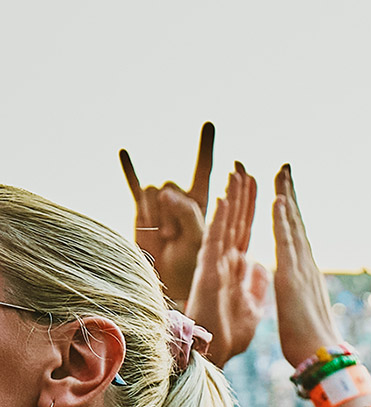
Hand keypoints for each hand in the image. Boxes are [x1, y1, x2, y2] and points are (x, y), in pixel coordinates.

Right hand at [119, 124, 214, 307]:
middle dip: (171, 211)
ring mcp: (160, 202)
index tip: (209, 124)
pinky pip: (135, 185)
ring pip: (153, 191)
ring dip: (155, 215)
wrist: (166, 282)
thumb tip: (165, 191)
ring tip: (161, 236)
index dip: (206, 148)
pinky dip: (130, 170)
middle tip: (173, 236)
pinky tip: (124, 152)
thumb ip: (188, 212)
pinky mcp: (142, 208)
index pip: (205, 170)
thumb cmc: (189, 264)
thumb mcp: (198, 239)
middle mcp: (181, 198)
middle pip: (173, 185)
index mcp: (202, 202)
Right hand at [187, 165, 269, 366]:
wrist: (216, 356)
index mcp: (235, 267)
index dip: (250, 206)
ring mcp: (215, 265)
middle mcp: (224, 261)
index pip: (245, 229)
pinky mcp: (208, 274)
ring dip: (230, 200)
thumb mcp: (251, 306)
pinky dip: (219, 222)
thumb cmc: (229, 334)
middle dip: (240, 194)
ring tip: (235, 174)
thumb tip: (260, 268)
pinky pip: (214, 242)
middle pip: (234, 221)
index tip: (256, 180)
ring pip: (224, 225)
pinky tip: (223, 202)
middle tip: (243, 166)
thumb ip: (253, 284)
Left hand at [272, 166, 340, 369]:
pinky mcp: (292, 276)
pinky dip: (282, 219)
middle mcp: (306, 263)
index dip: (288, 211)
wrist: (322, 355)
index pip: (295, 234)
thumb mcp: (300, 309)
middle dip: (288, 193)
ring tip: (280, 172)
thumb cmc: (309, 339)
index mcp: (303, 272)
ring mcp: (301, 267)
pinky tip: (277, 200)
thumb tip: (300, 291)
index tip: (283, 189)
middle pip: (296, 221)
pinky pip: (285, 241)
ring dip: (285, 196)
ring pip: (292, 224)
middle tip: (284, 167)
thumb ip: (300, 294)